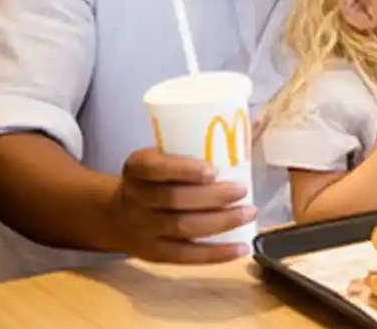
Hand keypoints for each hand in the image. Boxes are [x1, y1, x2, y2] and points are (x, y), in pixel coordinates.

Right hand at [106, 148, 256, 263]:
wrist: (116, 214)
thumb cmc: (157, 177)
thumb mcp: (163, 154)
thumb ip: (202, 140)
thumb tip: (260, 118)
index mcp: (137, 167)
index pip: (154, 168)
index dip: (183, 170)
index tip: (213, 170)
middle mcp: (135, 198)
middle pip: (175, 200)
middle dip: (213, 197)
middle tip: (243, 190)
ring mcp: (143, 229)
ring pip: (183, 228)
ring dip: (221, 222)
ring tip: (249, 212)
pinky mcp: (153, 253)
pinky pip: (185, 257)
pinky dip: (216, 254)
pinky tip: (241, 248)